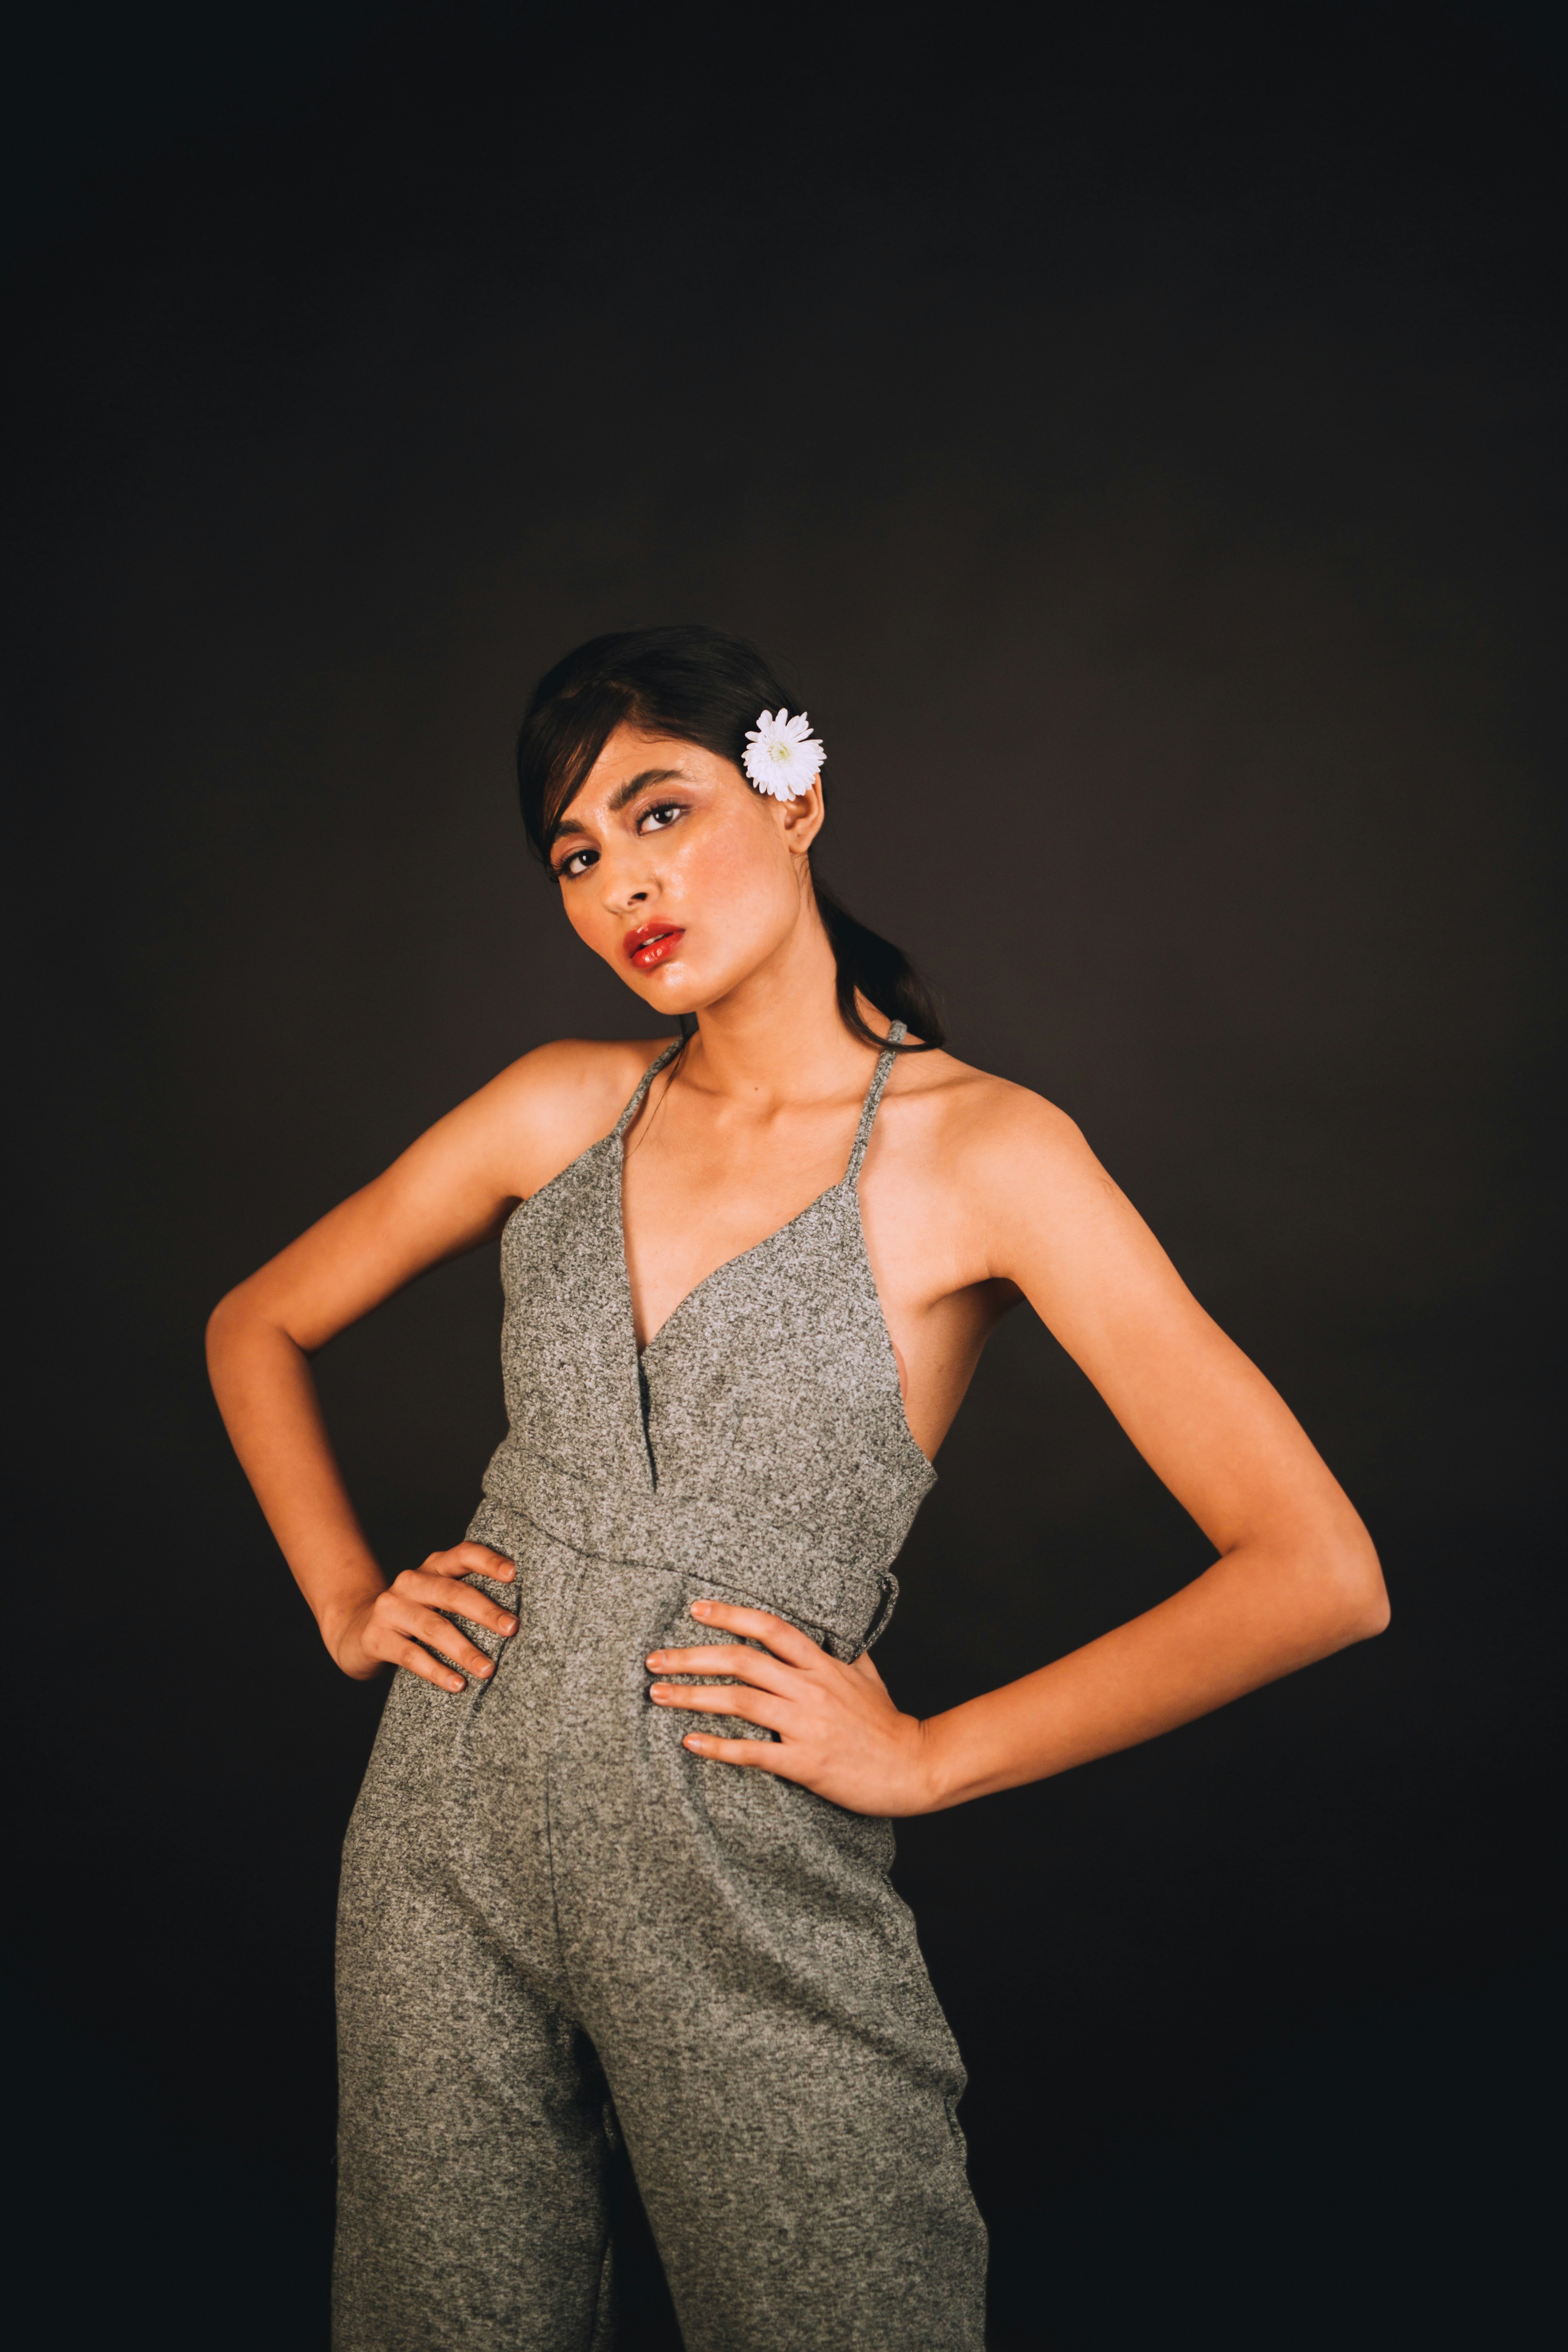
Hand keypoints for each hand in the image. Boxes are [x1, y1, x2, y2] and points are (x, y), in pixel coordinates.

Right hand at [327, 1543, 517, 1691]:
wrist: (354, 1631)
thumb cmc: (414, 1617)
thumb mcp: (436, 1599)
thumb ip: (466, 1599)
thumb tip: (517, 1620)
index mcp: (433, 1568)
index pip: (463, 1554)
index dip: (488, 1561)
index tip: (514, 1574)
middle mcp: (411, 1582)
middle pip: (452, 1593)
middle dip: (485, 1611)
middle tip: (512, 1629)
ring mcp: (391, 1609)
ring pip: (434, 1627)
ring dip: (464, 1650)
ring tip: (488, 1670)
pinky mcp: (376, 1637)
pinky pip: (411, 1655)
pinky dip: (436, 1671)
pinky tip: (457, 1684)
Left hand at [646, 1598, 934, 1816]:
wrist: (914, 1766)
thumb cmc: (887, 1723)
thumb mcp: (868, 1675)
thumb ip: (844, 1652)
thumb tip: (831, 1631)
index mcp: (823, 1664)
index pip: (770, 1628)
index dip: (730, 1615)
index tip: (695, 1610)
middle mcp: (810, 1688)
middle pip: (742, 1662)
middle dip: (691, 1657)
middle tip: (654, 1659)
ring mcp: (806, 1725)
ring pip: (740, 1701)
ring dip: (693, 1696)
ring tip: (658, 1695)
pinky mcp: (804, 1762)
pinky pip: (753, 1752)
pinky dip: (718, 1747)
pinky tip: (690, 1742)